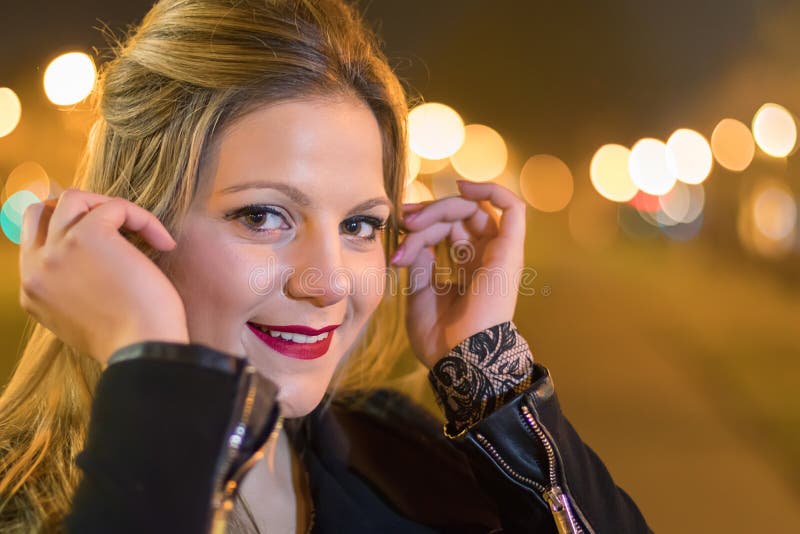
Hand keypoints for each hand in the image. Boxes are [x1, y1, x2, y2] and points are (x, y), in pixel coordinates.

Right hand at [18, 189, 189, 364]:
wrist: (142, 350)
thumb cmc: (129, 339)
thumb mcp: (84, 317)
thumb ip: (75, 289)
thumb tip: (94, 262)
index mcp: (32, 290)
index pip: (34, 240)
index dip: (70, 231)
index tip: (109, 239)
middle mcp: (36, 268)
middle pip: (41, 211)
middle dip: (79, 210)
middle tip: (118, 225)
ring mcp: (58, 249)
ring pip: (72, 198)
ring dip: (110, 207)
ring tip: (141, 230)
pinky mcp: (88, 235)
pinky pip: (115, 207)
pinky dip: (144, 219)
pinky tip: (164, 243)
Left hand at [391, 179, 526, 367]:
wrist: (457, 359)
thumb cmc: (439, 338)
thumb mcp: (418, 293)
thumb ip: (420, 263)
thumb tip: (415, 236)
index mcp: (468, 271)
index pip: (447, 232)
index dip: (422, 226)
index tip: (399, 232)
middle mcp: (486, 259)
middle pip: (458, 218)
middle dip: (427, 215)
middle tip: (404, 222)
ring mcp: (499, 254)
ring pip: (474, 210)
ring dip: (441, 208)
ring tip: (415, 221)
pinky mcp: (509, 251)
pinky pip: (512, 208)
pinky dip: (491, 190)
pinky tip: (464, 187)